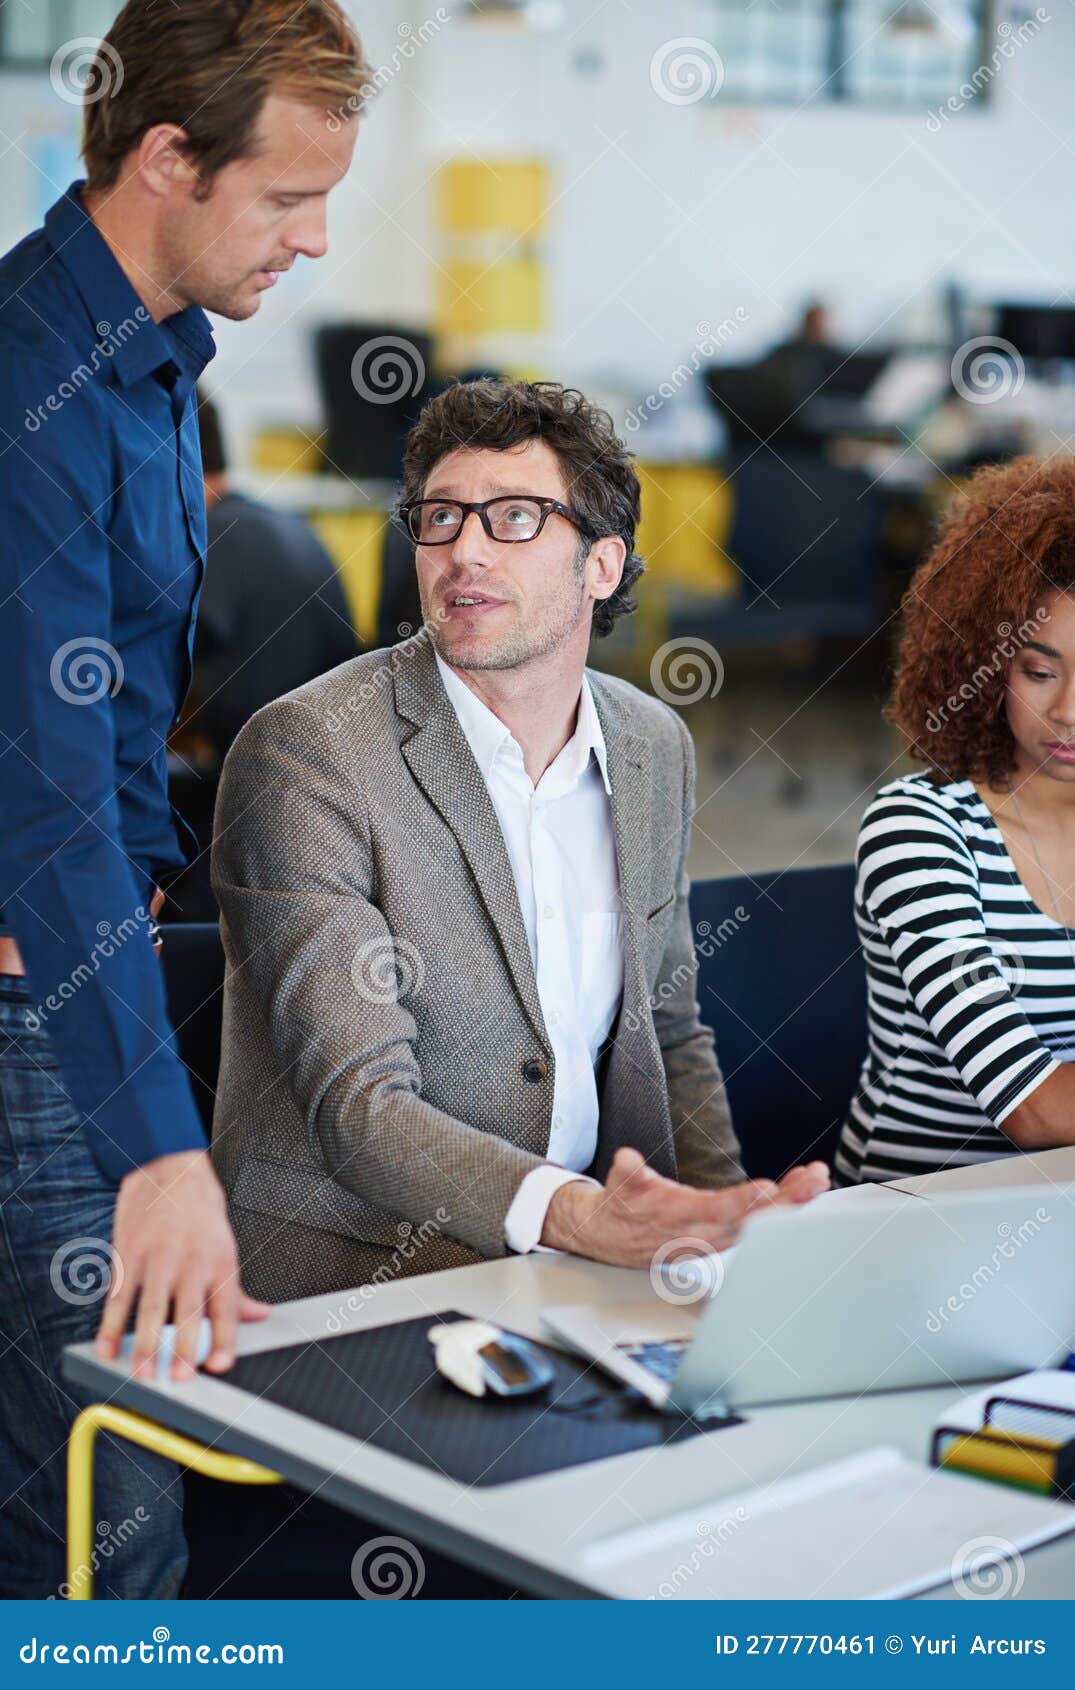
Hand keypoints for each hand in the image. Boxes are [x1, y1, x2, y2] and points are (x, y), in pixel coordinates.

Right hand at [95, 1149, 269, 1380]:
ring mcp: (157, 1257)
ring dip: (146, 1345)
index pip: (226, 1307)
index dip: (224, 1339)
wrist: (167, 1167)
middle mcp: (190, 1260)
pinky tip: (107, 1349)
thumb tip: (259, 1315)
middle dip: (184, 1348)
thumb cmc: (199, 1209)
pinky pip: (118, 1297)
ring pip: (151, 1309)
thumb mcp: (226, 1243)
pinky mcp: (128, 1255)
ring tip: (143, 1373)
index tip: (220, 1366)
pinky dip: (110, 1327)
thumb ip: (236, 1287)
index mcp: (220, 1260)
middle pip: (189, 1311)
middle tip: (179, 1378)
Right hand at [540, 1147, 829, 1266]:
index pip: (717, 1211)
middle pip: (752, 1218)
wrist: (614, 1239)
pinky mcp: (725, 1236)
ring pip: (762, 1221)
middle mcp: (704, 1232)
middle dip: (787, 1200)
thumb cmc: (623, 1207)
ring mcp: (718, 1237)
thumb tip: (627, 1159)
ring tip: (818, 1179)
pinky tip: (806, 1190)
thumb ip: (628, 1172)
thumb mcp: (620, 1185)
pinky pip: (761, 1222)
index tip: (768, 1188)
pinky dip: (786, 1206)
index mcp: (680, 1218)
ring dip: (793, 1201)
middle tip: (815, 1180)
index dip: (742, 1201)